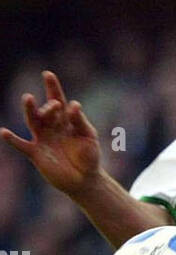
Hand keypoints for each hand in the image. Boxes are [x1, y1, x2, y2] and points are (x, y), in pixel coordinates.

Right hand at [0, 71, 101, 197]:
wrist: (85, 180)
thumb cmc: (89, 156)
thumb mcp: (88, 136)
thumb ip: (80, 121)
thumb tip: (73, 104)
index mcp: (65, 119)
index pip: (58, 99)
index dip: (52, 87)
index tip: (47, 74)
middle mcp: (51, 126)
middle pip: (46, 111)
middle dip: (49, 107)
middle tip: (55, 105)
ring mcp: (42, 139)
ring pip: (33, 122)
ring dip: (30, 110)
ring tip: (28, 98)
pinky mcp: (36, 153)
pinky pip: (22, 145)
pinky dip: (12, 140)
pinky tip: (3, 132)